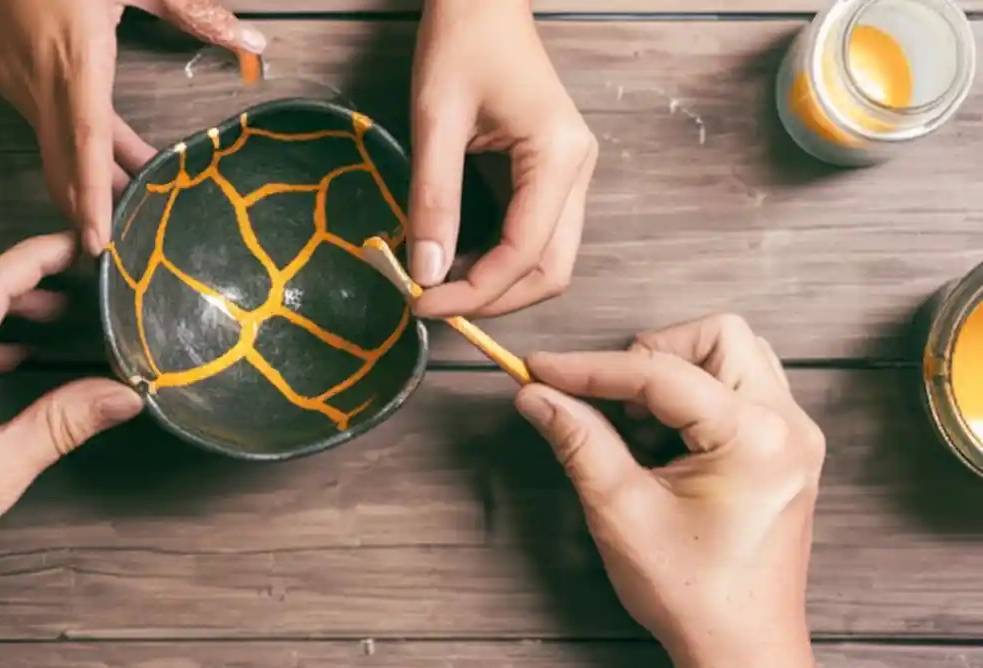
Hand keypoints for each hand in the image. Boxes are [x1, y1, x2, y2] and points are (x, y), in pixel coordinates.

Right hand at [0, 0, 265, 254]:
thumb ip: (193, 13)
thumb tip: (254, 43)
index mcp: (75, 58)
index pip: (84, 142)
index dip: (91, 197)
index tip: (98, 243)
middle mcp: (36, 78)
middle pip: (63, 160)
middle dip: (92, 206)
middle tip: (129, 242)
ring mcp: (9, 76)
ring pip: (49, 142)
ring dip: (84, 171)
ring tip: (131, 192)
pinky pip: (35, 118)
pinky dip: (63, 140)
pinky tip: (93, 143)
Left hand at [408, 0, 596, 317]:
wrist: (482, 1)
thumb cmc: (461, 44)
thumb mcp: (436, 121)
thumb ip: (432, 198)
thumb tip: (425, 271)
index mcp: (559, 156)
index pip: (526, 252)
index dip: (475, 291)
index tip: (422, 302)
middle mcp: (578, 172)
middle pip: (551, 271)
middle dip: (494, 300)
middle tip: (433, 304)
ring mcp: (571, 176)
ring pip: (548, 261)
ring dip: (498, 286)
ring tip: (439, 286)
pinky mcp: (553, 176)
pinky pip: (535, 238)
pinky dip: (499, 262)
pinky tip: (456, 260)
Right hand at [515, 315, 834, 667]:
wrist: (742, 648)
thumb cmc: (693, 594)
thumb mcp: (621, 512)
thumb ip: (578, 440)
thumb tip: (537, 395)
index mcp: (755, 439)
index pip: (660, 372)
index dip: (591, 367)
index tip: (540, 369)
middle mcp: (788, 425)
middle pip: (716, 337)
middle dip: (649, 357)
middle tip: (607, 400)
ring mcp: (794, 435)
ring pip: (733, 354)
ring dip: (675, 372)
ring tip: (639, 427)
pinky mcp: (786, 448)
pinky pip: (742, 386)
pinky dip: (696, 395)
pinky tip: (665, 440)